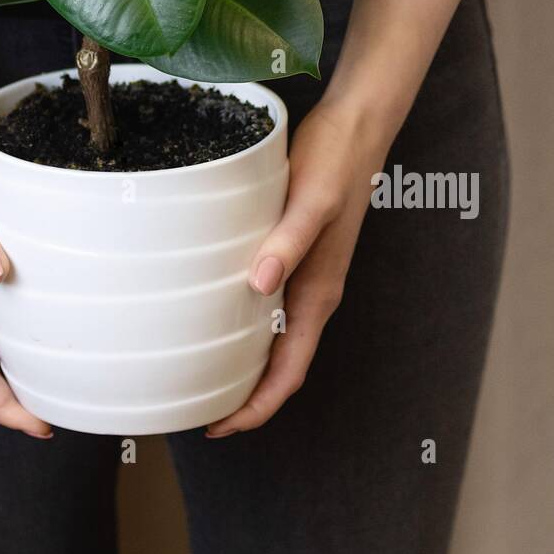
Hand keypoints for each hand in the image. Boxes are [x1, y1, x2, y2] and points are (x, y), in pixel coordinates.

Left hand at [206, 96, 391, 436]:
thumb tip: (258, 285)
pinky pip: (270, 306)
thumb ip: (288, 242)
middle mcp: (314, 292)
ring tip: (203, 374)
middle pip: (281, 364)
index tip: (220, 426)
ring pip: (275, 338)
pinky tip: (218, 314)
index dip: (257, 406)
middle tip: (198, 408)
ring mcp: (306, 275)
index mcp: (318, 293)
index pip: (289, 372)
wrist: (355, 127)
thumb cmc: (334, 161)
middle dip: (245, 396)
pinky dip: (247, 326)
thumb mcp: (311, 200)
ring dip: (245, 364)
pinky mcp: (295, 253)